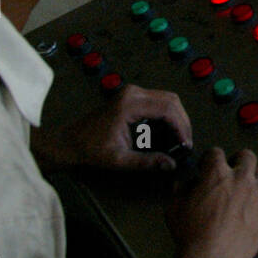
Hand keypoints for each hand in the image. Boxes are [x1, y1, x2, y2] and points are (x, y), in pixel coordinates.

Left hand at [45, 84, 192, 172]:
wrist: (71, 141)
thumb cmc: (92, 150)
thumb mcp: (119, 160)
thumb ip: (146, 162)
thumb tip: (171, 165)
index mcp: (130, 104)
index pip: (167, 109)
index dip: (181, 127)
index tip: (186, 144)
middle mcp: (133, 92)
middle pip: (171, 100)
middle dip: (183, 122)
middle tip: (186, 143)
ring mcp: (133, 92)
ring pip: (168, 99)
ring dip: (177, 118)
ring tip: (180, 138)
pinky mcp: (132, 96)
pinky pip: (159, 100)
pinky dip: (168, 114)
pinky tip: (169, 131)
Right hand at [152, 148, 257, 257]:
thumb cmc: (192, 234)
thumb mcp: (175, 207)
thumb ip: (182, 188)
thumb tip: (185, 184)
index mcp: (216, 173)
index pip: (216, 152)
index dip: (210, 158)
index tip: (208, 165)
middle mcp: (240, 178)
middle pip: (246, 156)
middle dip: (238, 160)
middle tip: (232, 169)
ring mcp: (257, 193)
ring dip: (252, 179)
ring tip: (243, 190)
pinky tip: (249, 211)